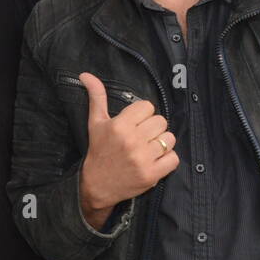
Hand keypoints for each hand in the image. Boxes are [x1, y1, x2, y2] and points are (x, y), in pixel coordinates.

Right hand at [77, 72, 178, 228]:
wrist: (97, 185)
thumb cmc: (98, 151)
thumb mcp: (95, 123)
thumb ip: (96, 97)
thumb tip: (86, 74)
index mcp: (119, 126)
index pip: (147, 107)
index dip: (142, 115)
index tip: (134, 124)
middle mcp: (131, 141)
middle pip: (161, 121)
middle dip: (153, 129)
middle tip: (142, 138)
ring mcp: (143, 159)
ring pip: (169, 139)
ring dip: (162, 144)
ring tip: (149, 149)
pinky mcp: (151, 175)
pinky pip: (174, 158)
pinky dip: (167, 160)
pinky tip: (154, 161)